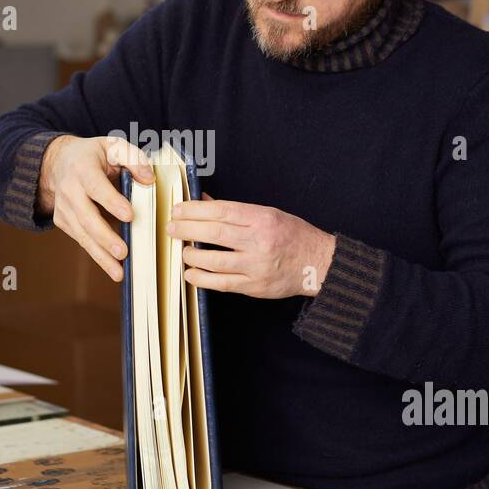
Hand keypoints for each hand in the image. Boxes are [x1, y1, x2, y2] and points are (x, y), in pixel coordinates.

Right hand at [38, 135, 154, 281]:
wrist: (59, 162)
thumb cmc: (93, 155)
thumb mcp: (113, 146)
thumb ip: (133, 158)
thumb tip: (148, 180)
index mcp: (82, 168)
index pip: (95, 186)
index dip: (111, 201)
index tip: (129, 216)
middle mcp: (69, 190)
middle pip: (86, 216)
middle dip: (104, 236)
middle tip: (122, 252)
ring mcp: (64, 208)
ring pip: (82, 234)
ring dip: (100, 255)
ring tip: (118, 271)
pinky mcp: (64, 222)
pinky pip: (81, 240)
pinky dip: (97, 255)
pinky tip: (112, 268)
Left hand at [167, 197, 336, 298]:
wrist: (318, 264)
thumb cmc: (292, 235)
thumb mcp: (268, 213)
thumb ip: (236, 211)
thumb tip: (205, 202)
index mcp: (262, 219)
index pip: (222, 211)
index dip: (195, 210)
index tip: (179, 210)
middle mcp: (259, 241)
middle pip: (215, 234)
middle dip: (187, 230)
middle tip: (171, 228)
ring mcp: (256, 266)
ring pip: (215, 261)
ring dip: (191, 255)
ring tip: (181, 250)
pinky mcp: (254, 286)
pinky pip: (222, 283)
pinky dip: (202, 279)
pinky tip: (190, 273)